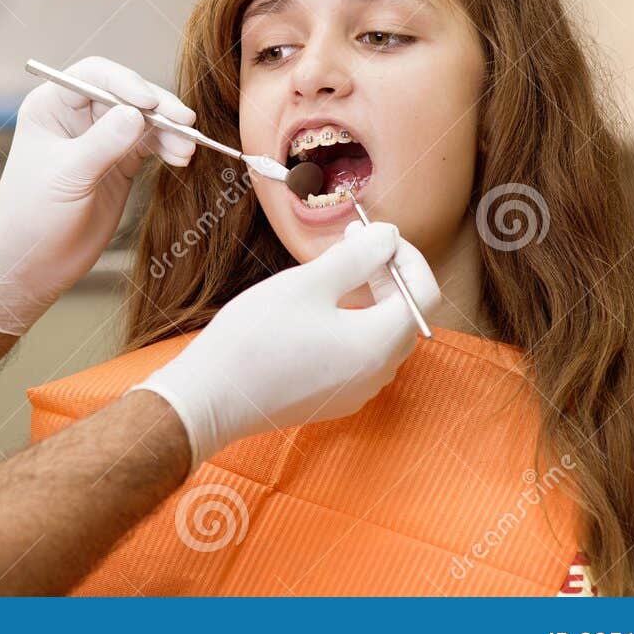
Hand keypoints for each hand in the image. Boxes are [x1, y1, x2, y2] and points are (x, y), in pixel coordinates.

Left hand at [0, 57, 196, 334]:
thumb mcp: (67, 177)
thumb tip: (138, 113)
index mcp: (51, 106)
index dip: (125, 82)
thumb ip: (102, 144)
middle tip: (184, 121)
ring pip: (142, 120)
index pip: (94, 76)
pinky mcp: (119, 163)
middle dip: (156, 107)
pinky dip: (167, 148)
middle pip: (125, 94)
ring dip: (168, 130)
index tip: (149, 103)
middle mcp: (76, 116)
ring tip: (187, 148)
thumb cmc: (31, 217)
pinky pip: (149, 144)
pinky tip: (181, 157)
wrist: (32, 265)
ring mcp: (100, 139)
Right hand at [134, 221, 440, 467]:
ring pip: (382, 334)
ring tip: (334, 268)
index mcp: (378, 344)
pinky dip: (353, 322)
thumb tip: (389, 236)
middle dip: (387, 272)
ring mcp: (357, 390)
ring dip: (369, 296)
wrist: (210, 397)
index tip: (377, 235)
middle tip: (353, 240)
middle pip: (405, 315)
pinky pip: (360, 354)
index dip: (407, 257)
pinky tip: (320, 307)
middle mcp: (377, 374)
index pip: (423, 294)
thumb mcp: (307, 284)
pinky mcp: (334, 398)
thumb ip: (357, 257)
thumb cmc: (255, 338)